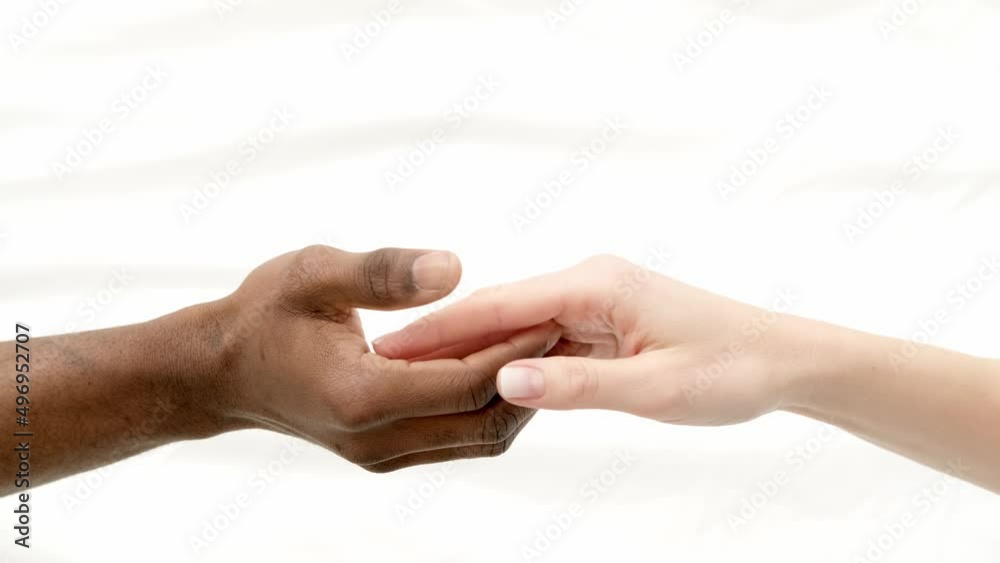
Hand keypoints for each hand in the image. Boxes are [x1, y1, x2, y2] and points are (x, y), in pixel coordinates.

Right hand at [207, 245, 559, 471]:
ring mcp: (382, 455)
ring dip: (514, 395)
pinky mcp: (385, 454)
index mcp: (362, 396)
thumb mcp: (314, 272)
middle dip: (528, 376)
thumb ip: (384, 272)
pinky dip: (487, 406)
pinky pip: (457, 439)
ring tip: (541, 347)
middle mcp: (377, 439)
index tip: (550, 315)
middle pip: (484, 421)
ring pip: (477, 438)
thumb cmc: (263, 313)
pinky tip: (500, 365)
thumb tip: (454, 268)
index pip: (466, 382)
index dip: (515, 349)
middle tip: (561, 332)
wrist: (220, 371)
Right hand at [374, 255, 799, 425]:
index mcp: (596, 285)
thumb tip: (503, 382)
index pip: (498, 305)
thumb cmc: (731, 370)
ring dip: (469, 349)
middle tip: (379, 360)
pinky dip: (507, 358)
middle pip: (498, 311)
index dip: (439, 328)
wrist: (782, 360)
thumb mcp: (655, 388)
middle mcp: (589, 283)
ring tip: (414, 373)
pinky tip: (477, 378)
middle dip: (441, 336)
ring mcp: (594, 301)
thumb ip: (578, 385)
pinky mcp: (602, 321)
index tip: (386, 345)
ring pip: (516, 327)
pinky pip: (542, 339)